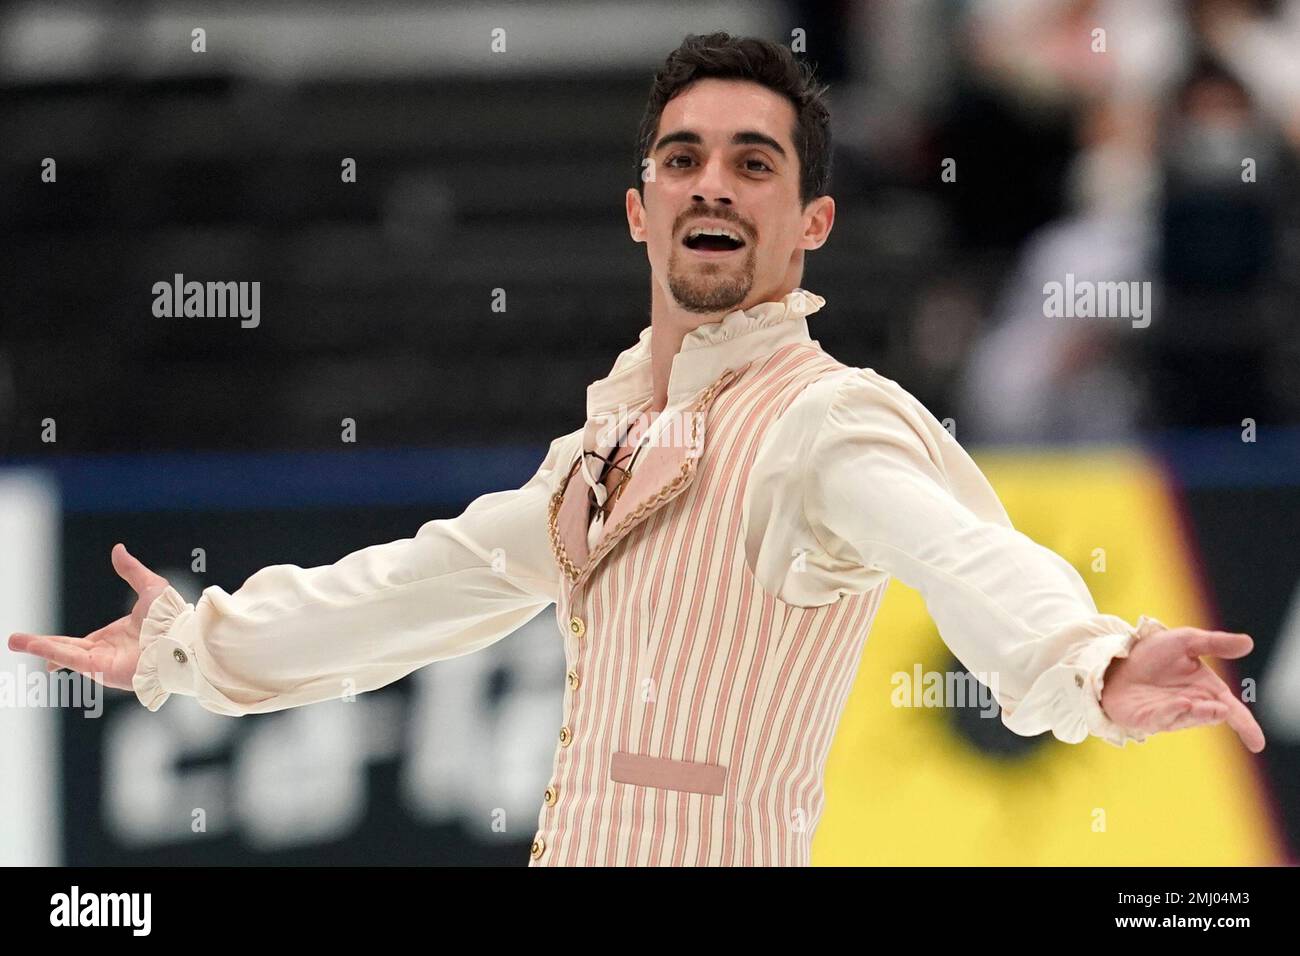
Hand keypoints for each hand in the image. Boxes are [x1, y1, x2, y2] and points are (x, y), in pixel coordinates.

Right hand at [7, 543, 169, 692]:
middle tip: (14, 641)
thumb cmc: (172, 616)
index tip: (42, 644)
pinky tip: (36, 646)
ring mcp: (105, 664)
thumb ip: (131, 570)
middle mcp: (109, 653)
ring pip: (66, 655)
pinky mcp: (104, 670)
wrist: (182, 636)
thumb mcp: (149, 586)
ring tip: (15, 642)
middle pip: (67, 650)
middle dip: (41, 646)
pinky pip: (74, 660)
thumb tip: (118, 549)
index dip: (59, 644)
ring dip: (40, 648)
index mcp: (117, 637)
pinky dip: (54, 653)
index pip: (82, 643)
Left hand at [1101, 624, 1264, 752]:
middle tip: (1223, 708)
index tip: (1257, 743)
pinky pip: (1161, 718)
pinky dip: (1171, 711)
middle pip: (1210, 715)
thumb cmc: (1153, 653)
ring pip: (1187, 718)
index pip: (1231, 711)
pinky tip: (1181, 703)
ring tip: (1202, 704)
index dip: (1246, 727)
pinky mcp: (1146, 719)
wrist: (1115, 657)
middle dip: (1216, 713)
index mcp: (1206, 691)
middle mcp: (1190, 706)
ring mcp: (1168, 715)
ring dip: (1196, 713)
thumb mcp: (1186, 641)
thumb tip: (1248, 643)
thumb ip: (1215, 643)